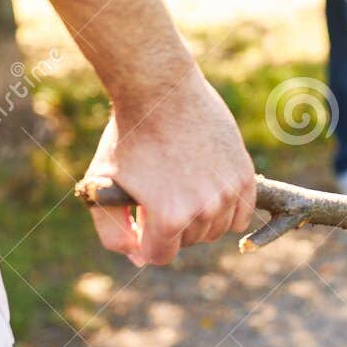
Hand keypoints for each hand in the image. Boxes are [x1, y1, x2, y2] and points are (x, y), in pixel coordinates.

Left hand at [82, 67, 257, 265]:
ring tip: (180, 187)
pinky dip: (227, 210)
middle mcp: (204, 210)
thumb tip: (138, 256)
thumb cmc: (128, 137)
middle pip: (188, 241)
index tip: (140, 218)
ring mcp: (228, 191)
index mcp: (168, 218)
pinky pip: (241, 213)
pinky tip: (208, 191)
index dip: (144, 240)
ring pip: (215, 229)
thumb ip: (113, 232)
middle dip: (169, 226)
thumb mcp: (102, 186)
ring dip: (197, 218)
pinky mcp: (244, 173)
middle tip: (158, 194)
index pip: (160, 255)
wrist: (160, 90)